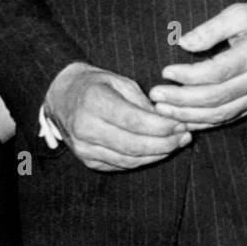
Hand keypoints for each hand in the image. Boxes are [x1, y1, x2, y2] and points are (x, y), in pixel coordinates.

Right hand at [46, 62, 190, 171]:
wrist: (61, 98)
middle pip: (134, 144)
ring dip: (158, 154)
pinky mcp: (88, 161)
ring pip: (129, 159)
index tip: (181, 124)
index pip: (134, 121)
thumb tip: (167, 121)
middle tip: (185, 136)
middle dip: (165, 143)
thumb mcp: (118, 81)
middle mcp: (85, 128)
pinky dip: (143, 160)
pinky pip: (121, 165)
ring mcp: (84, 148)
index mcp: (94, 101)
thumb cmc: (95, 85)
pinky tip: (158, 151)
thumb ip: (142, 101)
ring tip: (177, 144)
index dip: (161, 126)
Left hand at [148, 0, 246, 129]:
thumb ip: (211, 29)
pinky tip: (185, 119)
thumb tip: (183, 43)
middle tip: (155, 95)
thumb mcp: (241, 13)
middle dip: (181, 100)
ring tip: (163, 110)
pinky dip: (204, 122)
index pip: (215, 73)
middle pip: (214, 98)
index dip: (187, 76)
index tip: (165, 72)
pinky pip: (228, 118)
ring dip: (188, 115)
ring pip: (219, 114)